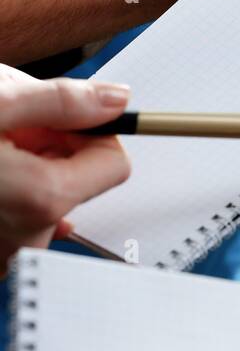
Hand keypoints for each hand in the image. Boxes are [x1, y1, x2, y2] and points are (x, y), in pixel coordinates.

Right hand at [0, 67, 131, 270]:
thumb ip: (61, 100)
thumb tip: (117, 100)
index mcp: (40, 198)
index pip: (115, 164)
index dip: (89, 133)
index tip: (57, 120)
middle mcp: (26, 237)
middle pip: (79, 182)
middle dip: (52, 150)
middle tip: (9, 132)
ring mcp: (4, 250)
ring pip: (47, 198)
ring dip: (27, 171)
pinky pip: (20, 219)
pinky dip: (10, 193)